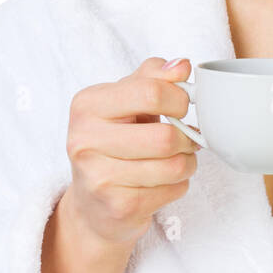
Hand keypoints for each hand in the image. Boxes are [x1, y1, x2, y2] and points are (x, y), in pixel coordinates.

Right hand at [64, 56, 199, 247]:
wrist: (93, 204)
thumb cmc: (114, 144)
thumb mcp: (125, 103)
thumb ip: (152, 78)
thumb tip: (181, 66)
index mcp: (87, 105)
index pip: (150, 92)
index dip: (179, 99)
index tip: (182, 106)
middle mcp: (85, 140)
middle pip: (165, 136)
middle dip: (188, 137)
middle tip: (187, 138)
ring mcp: (99, 177)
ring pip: (174, 166)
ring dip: (187, 162)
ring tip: (177, 159)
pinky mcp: (118, 206)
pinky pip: (173, 189)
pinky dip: (178, 184)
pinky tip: (163, 181)